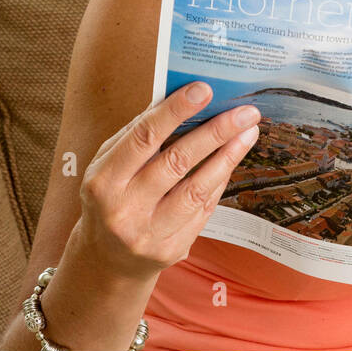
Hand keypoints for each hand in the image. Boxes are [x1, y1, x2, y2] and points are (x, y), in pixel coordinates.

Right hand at [73, 81, 260, 280]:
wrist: (107, 261)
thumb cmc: (110, 198)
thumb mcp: (107, 167)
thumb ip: (136, 135)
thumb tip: (177, 98)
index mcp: (103, 181)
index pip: (143, 137)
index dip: (175, 111)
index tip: (204, 90)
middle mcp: (124, 210)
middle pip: (178, 162)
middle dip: (216, 132)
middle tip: (245, 112)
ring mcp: (149, 234)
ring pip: (197, 188)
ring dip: (228, 156)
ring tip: (248, 133)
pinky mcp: (171, 250)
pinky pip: (203, 208)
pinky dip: (219, 180)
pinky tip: (231, 159)